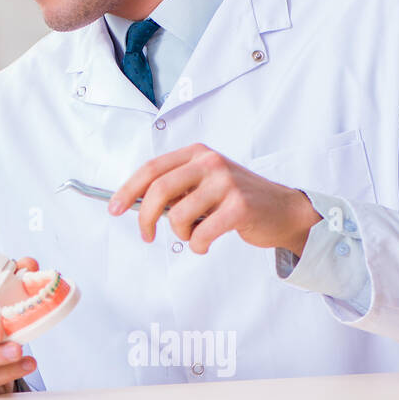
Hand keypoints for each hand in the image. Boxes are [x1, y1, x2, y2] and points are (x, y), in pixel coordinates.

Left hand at [109, 143, 321, 256]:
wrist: (284, 210)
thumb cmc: (238, 199)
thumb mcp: (205, 183)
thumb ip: (176, 188)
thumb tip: (135, 203)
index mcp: (196, 153)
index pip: (151, 169)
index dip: (128, 190)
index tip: (114, 209)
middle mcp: (210, 162)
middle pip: (159, 191)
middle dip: (145, 219)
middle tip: (147, 235)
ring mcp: (226, 183)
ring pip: (178, 217)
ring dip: (181, 235)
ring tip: (194, 235)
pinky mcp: (240, 206)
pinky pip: (201, 234)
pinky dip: (198, 246)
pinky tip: (206, 244)